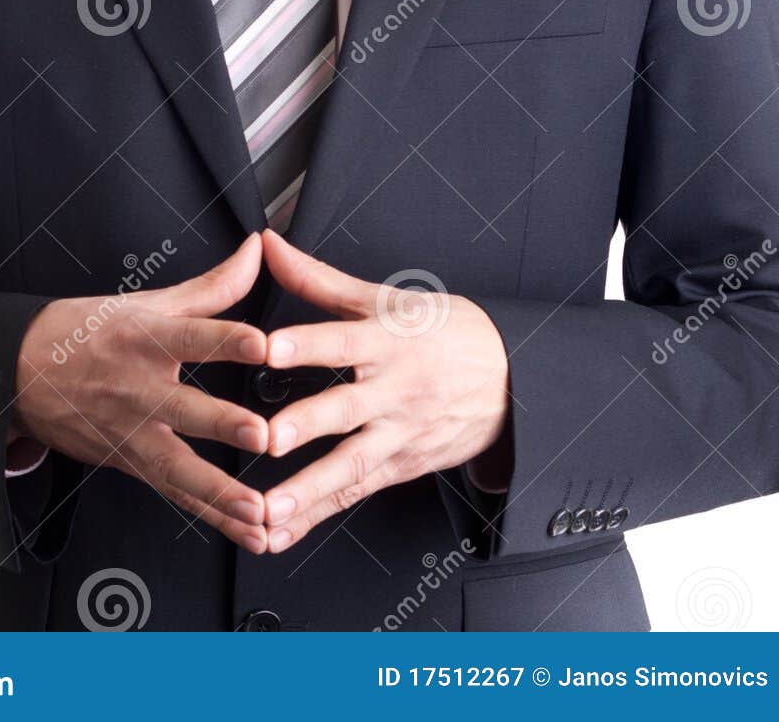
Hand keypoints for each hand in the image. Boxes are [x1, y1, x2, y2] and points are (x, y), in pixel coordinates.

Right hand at [12, 233, 270, 551]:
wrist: (18, 373)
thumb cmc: (86, 332)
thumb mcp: (144, 302)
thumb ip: (211, 285)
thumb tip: (257, 250)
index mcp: (145, 339)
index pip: (191, 335)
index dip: (226, 338)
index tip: (262, 343)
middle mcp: (140, 389)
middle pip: (185, 409)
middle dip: (223, 424)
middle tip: (261, 436)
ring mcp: (133, 433)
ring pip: (179, 468)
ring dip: (221, 493)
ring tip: (258, 512)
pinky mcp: (131, 465)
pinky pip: (176, 495)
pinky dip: (213, 517)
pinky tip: (249, 533)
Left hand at [257, 229, 510, 552]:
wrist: (510, 377)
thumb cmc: (440, 331)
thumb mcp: (385, 299)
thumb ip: (318, 279)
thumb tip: (269, 245)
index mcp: (388, 341)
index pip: (343, 341)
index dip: (306, 344)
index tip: (269, 348)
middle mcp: (394, 391)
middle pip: (348, 409)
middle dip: (307, 425)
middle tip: (268, 439)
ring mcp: (399, 434)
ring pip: (353, 465)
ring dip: (309, 490)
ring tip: (269, 510)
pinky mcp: (401, 467)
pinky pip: (356, 494)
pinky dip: (318, 515)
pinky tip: (282, 534)